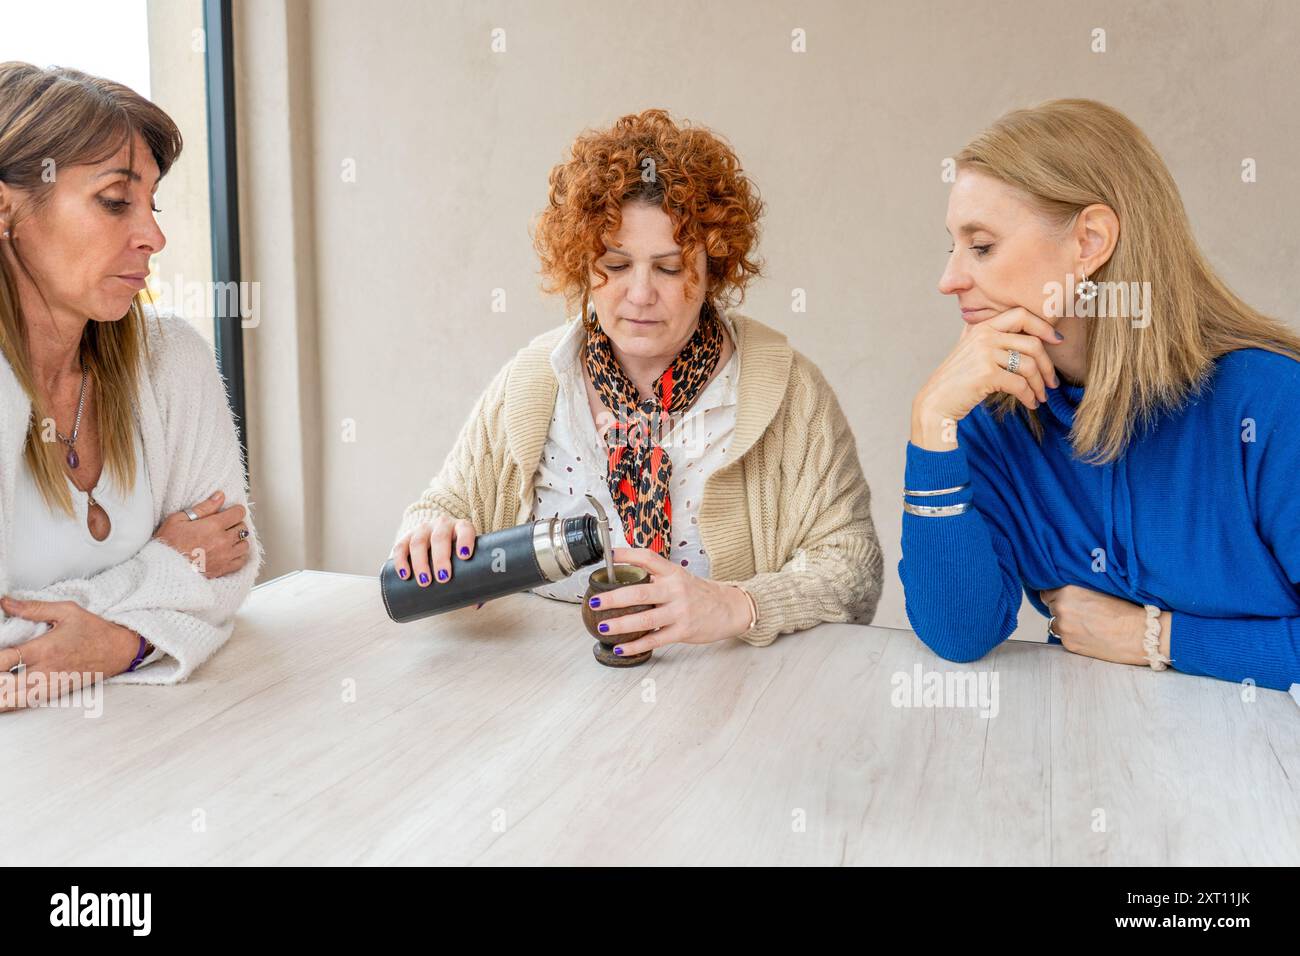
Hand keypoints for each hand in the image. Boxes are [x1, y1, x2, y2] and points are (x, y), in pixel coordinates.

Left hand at [0, 596, 141, 711]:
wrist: (119, 651)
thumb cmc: (94, 630)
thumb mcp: (67, 611)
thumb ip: (34, 608)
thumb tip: (6, 602)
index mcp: (44, 649)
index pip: (5, 660)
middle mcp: (45, 671)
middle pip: (4, 686)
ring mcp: (49, 685)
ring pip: (12, 700)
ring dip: (1, 694)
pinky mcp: (54, 693)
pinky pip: (25, 704)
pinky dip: (10, 703)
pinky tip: (4, 698)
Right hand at [154, 490, 250, 578]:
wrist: (162, 569)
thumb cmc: (167, 544)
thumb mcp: (179, 519)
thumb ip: (203, 507)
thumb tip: (220, 496)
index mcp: (213, 526)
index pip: (238, 513)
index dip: (236, 510)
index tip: (231, 511)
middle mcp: (223, 541)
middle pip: (243, 528)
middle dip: (236, 524)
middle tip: (226, 525)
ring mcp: (225, 556)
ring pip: (245, 544)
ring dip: (238, 540)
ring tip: (228, 539)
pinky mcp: (223, 569)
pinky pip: (241, 561)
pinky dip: (239, 556)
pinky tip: (230, 553)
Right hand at [391, 515, 477, 586]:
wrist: (436, 537)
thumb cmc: (457, 554)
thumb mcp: (467, 560)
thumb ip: (474, 580)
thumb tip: (475, 606)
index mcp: (461, 527)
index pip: (465, 529)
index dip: (465, 540)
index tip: (465, 556)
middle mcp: (442, 525)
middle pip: (440, 538)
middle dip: (440, 558)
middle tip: (443, 578)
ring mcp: (423, 529)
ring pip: (419, 542)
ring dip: (420, 562)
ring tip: (424, 581)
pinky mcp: (407, 536)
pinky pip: (401, 546)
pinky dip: (401, 561)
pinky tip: (404, 574)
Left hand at [590, 547, 753, 656]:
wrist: (729, 608)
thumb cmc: (700, 593)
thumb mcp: (680, 577)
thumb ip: (656, 577)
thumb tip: (623, 576)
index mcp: (673, 572)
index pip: (648, 558)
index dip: (627, 555)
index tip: (609, 556)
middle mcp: (675, 590)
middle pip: (640, 592)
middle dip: (613, 598)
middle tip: (594, 602)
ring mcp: (679, 611)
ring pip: (645, 619)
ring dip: (621, 624)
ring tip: (603, 627)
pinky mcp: (683, 631)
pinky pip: (654, 639)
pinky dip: (635, 645)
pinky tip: (621, 647)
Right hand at [911, 307, 1062, 449]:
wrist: (936, 402)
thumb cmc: (957, 380)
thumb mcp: (972, 351)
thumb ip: (993, 339)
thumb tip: (1030, 336)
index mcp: (982, 327)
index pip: (1021, 315)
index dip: (1043, 326)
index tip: (1056, 340)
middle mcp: (984, 336)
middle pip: (1032, 343)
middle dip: (1048, 366)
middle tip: (1052, 382)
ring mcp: (984, 354)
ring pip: (1029, 365)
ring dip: (1040, 385)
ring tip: (1041, 396)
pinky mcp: (986, 374)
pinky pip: (1020, 384)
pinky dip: (1029, 396)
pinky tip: (1031, 403)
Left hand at [1039, 585, 1170, 665]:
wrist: (1140, 634)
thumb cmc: (1126, 609)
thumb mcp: (1099, 588)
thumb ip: (1077, 588)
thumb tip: (1064, 589)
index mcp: (1068, 589)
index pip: (1047, 590)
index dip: (1057, 594)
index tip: (1065, 597)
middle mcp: (1062, 607)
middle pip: (1051, 606)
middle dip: (1062, 608)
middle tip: (1081, 611)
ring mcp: (1064, 627)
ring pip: (1055, 623)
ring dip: (1065, 623)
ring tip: (1086, 624)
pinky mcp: (1069, 644)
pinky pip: (1064, 638)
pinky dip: (1073, 636)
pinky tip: (1089, 634)